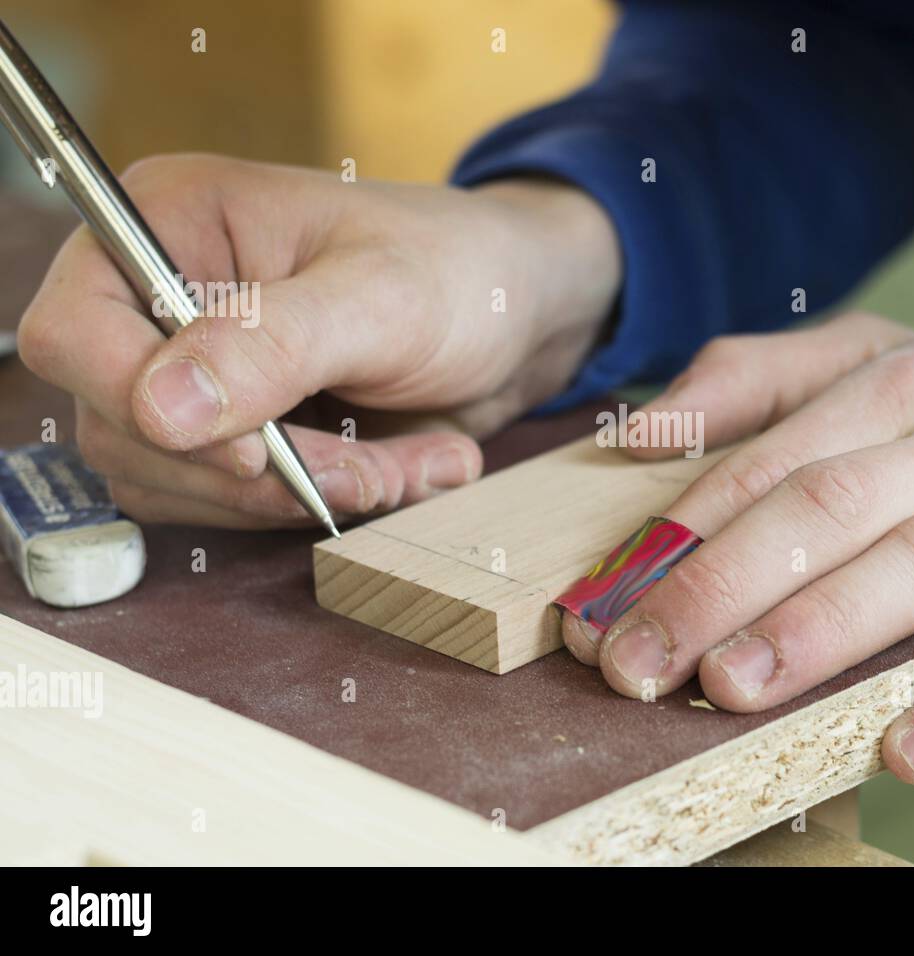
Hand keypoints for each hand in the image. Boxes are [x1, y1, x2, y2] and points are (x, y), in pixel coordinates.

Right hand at [18, 156, 620, 527]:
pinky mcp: (236, 434)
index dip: (142, 404)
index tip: (256, 446)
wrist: (518, 317)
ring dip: (301, 495)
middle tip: (372, 468)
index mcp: (169, 224)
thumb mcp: (380, 297)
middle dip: (257, 472)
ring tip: (404, 465)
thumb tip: (159, 407)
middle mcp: (160, 301)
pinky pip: (234, 507)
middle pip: (122, 429)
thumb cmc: (458, 272)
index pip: (73, 332)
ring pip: (177, 484)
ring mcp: (194, 376)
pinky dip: (321, 504)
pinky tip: (401, 471)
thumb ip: (273, 344)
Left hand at [561, 312, 913, 782]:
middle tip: (635, 666)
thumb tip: (638, 430)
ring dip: (821, 633)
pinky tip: (904, 751)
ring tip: (731, 691)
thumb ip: (762, 382)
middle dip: (718, 588)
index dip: (674, 538)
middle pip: (831, 508)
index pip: (769, 463)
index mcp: (906, 380)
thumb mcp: (888, 373)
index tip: (598, 608)